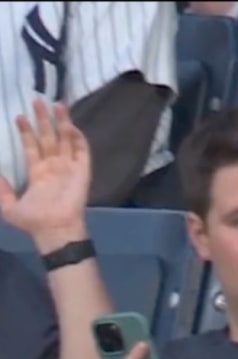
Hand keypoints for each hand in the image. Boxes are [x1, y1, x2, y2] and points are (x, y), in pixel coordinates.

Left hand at [0, 99, 91, 245]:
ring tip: (57, 105)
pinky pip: (82, 153)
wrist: (53, 230)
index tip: (18, 116)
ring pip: (65, 141)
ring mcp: (68, 169)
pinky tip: (71, 127)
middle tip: (37, 101)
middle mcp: (53, 167)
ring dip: (62, 123)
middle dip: (43, 120)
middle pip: (48, 138)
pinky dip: (78, 140)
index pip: (32, 147)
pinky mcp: (82, 173)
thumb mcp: (7, 205)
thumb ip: (1, 189)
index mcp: (37, 173)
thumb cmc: (32, 221)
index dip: (26, 132)